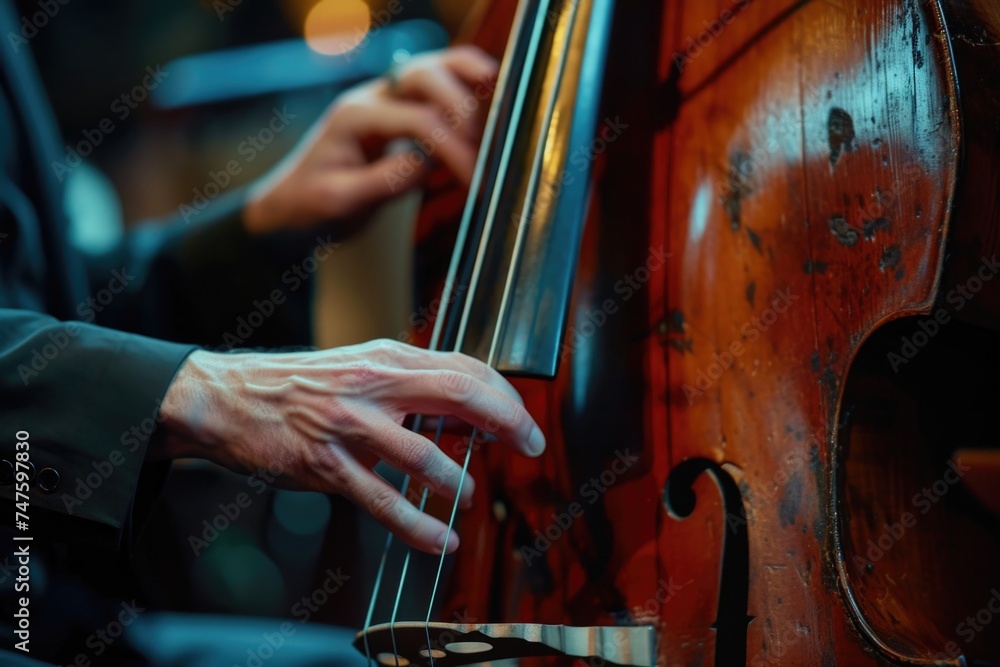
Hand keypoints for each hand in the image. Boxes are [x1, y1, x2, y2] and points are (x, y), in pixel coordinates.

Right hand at [158, 340, 543, 554]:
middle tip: (530, 446)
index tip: (523, 418)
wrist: (229, 397)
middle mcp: (374, 385)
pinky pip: (381, 500)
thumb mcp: (361, 371)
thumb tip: (466, 418)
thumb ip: (412, 389)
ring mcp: (349, 424)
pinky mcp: (326, 465)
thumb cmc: (300, 385)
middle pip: (458, 395)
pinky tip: (440, 539)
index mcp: (386, 358)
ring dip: (458, 481)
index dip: (503, 394)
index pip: (463, 368)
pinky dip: (417, 525)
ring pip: (422, 455)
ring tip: (469, 496)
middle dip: (506, 422)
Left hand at [243, 45, 497, 235]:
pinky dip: (468, 86)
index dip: (453, 148)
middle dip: (462, 107)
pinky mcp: (403, 110)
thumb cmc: (311, 203)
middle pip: (426, 73)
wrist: (294, 203)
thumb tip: (422, 163)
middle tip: (484, 147)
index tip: (474, 180)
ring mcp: (389, 99)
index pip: (419, 120)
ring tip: (502, 96)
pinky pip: (440, 84)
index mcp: (356, 117)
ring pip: (435, 66)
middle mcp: (374, 97)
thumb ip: (381, 181)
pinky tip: (492, 102)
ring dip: (469, 78)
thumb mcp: (338, 201)